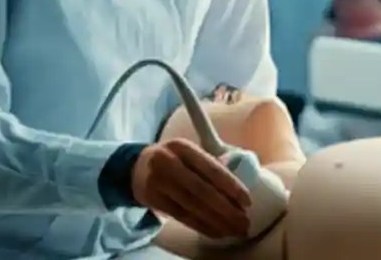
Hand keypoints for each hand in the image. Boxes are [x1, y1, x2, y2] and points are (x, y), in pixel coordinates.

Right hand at [131, 138, 250, 239]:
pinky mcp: (152, 199)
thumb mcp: (187, 153)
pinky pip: (182, 217)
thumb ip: (209, 164)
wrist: (133, 167)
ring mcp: (158, 182)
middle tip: (244, 222)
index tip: (247, 201)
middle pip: (202, 190)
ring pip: (192, 207)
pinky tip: (217, 232)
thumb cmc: (172, 159)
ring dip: (217, 221)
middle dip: (226, 209)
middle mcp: (168, 162)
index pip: (211, 168)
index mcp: (183, 147)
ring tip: (234, 230)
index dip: (231, 186)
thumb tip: (237, 189)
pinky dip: (202, 226)